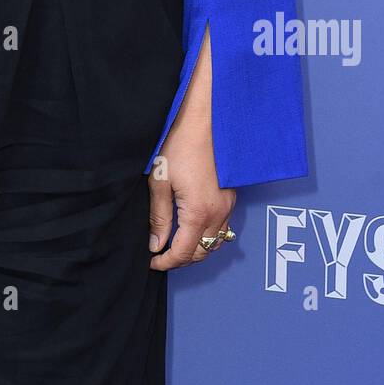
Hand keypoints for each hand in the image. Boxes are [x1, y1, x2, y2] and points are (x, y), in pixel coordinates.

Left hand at [147, 109, 235, 269]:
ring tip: (174, 244)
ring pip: (215, 243)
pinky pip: (222, 229)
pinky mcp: (231, 199)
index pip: (183, 253)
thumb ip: (158, 217)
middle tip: (161, 255)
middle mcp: (218, 214)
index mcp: (198, 213)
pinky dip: (207, 236)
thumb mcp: (160, 181)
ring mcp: (227, 207)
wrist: (205, 123)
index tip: (152, 262)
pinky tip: (191, 228)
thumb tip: (156, 244)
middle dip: (181, 260)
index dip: (166, 262)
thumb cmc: (181, 146)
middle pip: (201, 252)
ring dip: (195, 249)